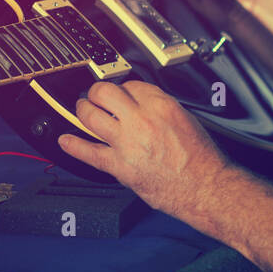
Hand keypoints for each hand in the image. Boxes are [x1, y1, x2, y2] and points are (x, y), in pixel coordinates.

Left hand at [58, 80, 235, 226]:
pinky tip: (65, 141)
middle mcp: (141, 120)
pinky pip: (89, 153)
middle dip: (97, 92)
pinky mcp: (120, 166)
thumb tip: (143, 103)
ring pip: (91, 116)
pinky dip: (73, 146)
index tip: (119, 94)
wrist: (207, 187)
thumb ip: (160, 108)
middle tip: (95, 96)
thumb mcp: (186, 118)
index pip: (130, 85)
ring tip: (82, 111)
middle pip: (104, 93)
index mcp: (160, 105)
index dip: (122, 89)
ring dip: (82, 111)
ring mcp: (127, 143)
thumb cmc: (201, 158)